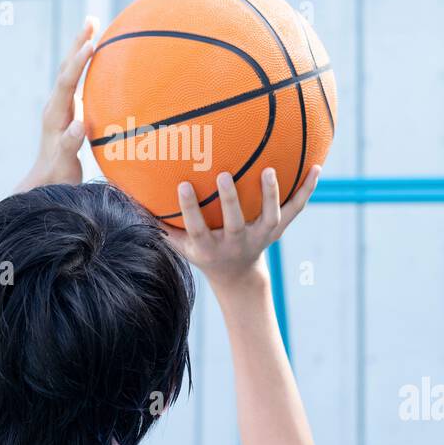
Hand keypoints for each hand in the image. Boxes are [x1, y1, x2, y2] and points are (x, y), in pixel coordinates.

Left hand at [16, 17, 97, 191]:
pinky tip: (97, 57)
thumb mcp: (64, 164)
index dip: (79, 63)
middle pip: (67, 68)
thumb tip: (80, 125)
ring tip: (93, 27)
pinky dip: (86, 64)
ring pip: (71, 71)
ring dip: (81, 49)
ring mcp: (62, 107)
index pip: (67, 82)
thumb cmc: (57, 177)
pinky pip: (77, 81)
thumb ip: (69, 144)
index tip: (92, 44)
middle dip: (78, 44)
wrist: (45, 184)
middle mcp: (56, 106)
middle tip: (92, 20)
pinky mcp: (68, 110)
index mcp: (55, 115)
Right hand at [164, 164, 320, 294]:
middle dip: (229, 200)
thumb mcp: (176, 243)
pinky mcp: (277, 230)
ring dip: (270, 195)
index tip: (182, 184)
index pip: (197, 227)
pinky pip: (295, 209)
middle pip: (233, 222)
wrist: (237, 277)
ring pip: (269, 217)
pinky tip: (317, 167)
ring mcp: (259, 237)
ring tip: (270, 170)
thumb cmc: (201, 251)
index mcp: (208, 246)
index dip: (189, 208)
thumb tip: (126, 195)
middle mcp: (235, 242)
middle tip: (223, 175)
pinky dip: (307, 190)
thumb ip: (155, 222)